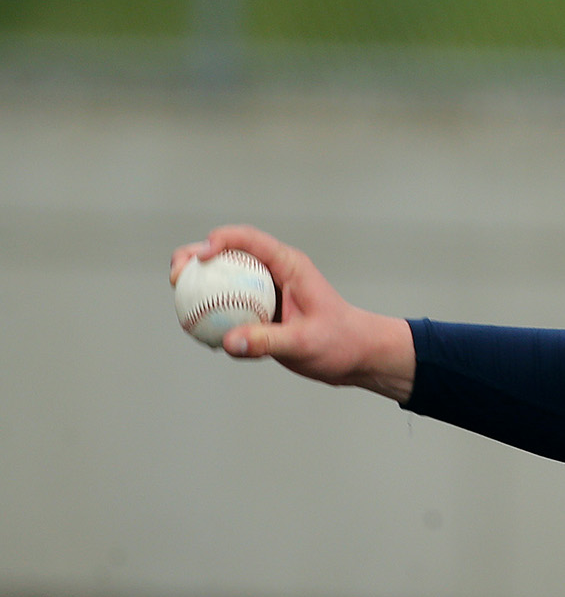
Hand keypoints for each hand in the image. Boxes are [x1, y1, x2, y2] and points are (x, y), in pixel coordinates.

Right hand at [170, 225, 416, 401]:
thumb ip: (268, 341)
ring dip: (199, 285)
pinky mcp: (260, 312)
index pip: (248, 240)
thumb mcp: (304, 342)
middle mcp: (274, 273)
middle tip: (175, 276)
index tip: (199, 257)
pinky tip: (195, 330)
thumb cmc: (340, 342)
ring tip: (178, 299)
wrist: (356, 356)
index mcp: (288, 265)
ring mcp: (265, 292)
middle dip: (195, 257)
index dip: (219, 240)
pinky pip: (228, 307)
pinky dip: (210, 312)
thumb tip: (228, 342)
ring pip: (223, 280)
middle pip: (227, 254)